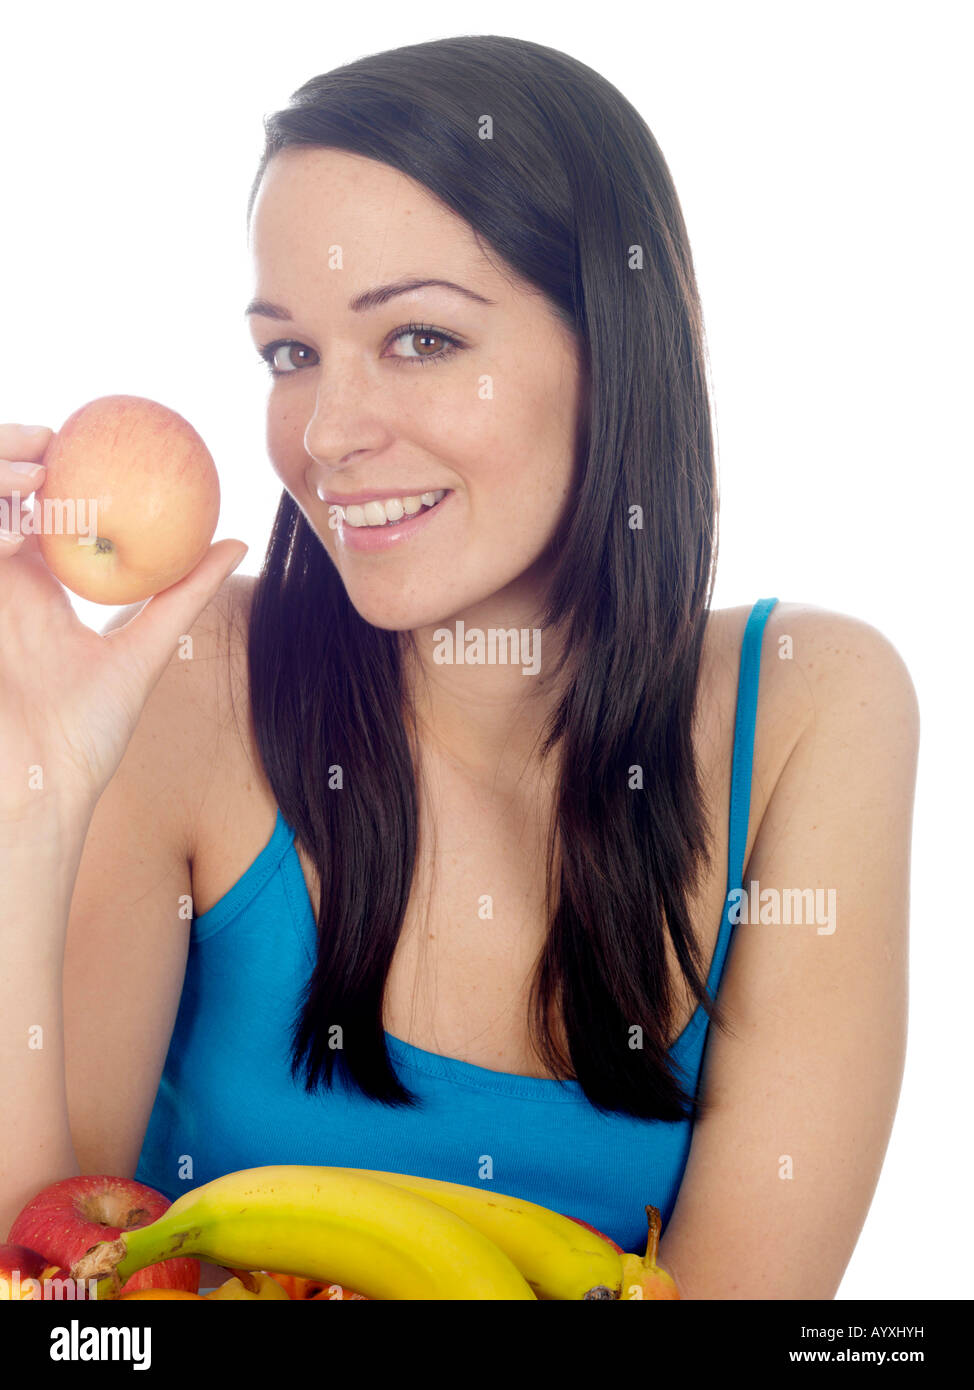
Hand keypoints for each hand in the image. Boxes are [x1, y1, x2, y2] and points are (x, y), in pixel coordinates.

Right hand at [0, 422, 247, 823]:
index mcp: (36, 584)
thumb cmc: (90, 733)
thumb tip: (236, 540)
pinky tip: (16, 528)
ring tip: (35, 478)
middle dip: (9, 452)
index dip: (48, 461)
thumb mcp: (145, 651)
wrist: (46, 789)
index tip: (83, 439)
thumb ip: (182, 595)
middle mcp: (0, 583)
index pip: (35, 502)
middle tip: (51, 442)